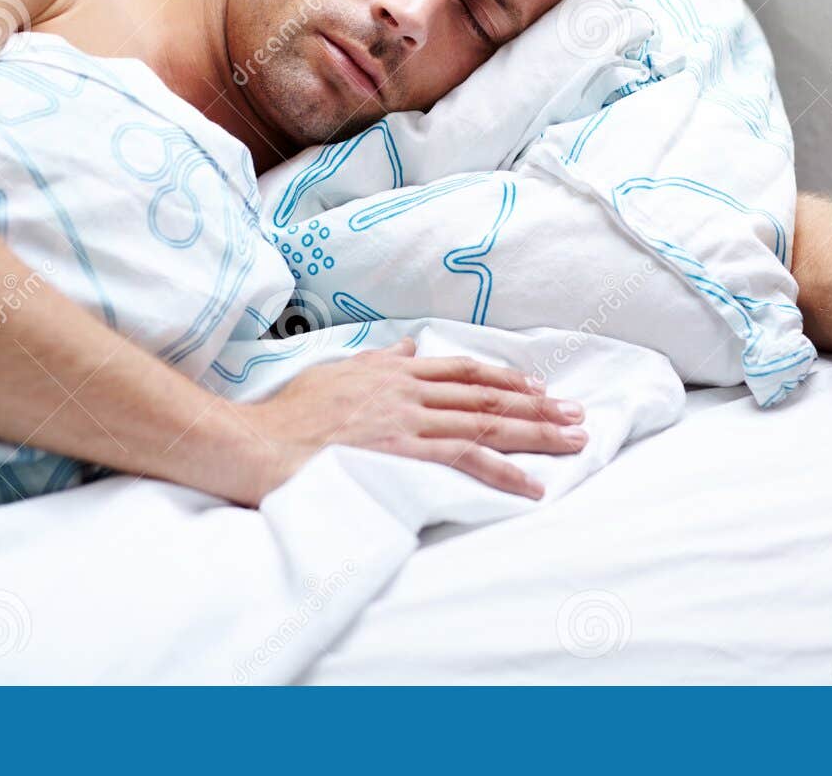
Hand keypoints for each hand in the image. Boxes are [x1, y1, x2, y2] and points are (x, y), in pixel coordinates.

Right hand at [240, 338, 587, 503]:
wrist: (254, 444)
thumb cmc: (285, 416)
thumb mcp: (333, 373)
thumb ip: (376, 361)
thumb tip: (406, 346)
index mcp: (391, 370)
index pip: (462, 371)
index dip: (505, 378)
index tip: (538, 387)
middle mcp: (406, 390)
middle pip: (486, 396)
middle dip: (537, 405)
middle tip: (577, 415)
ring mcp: (407, 423)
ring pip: (486, 425)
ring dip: (535, 434)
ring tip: (573, 441)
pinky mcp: (403, 455)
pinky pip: (466, 461)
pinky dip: (504, 472)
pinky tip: (534, 485)